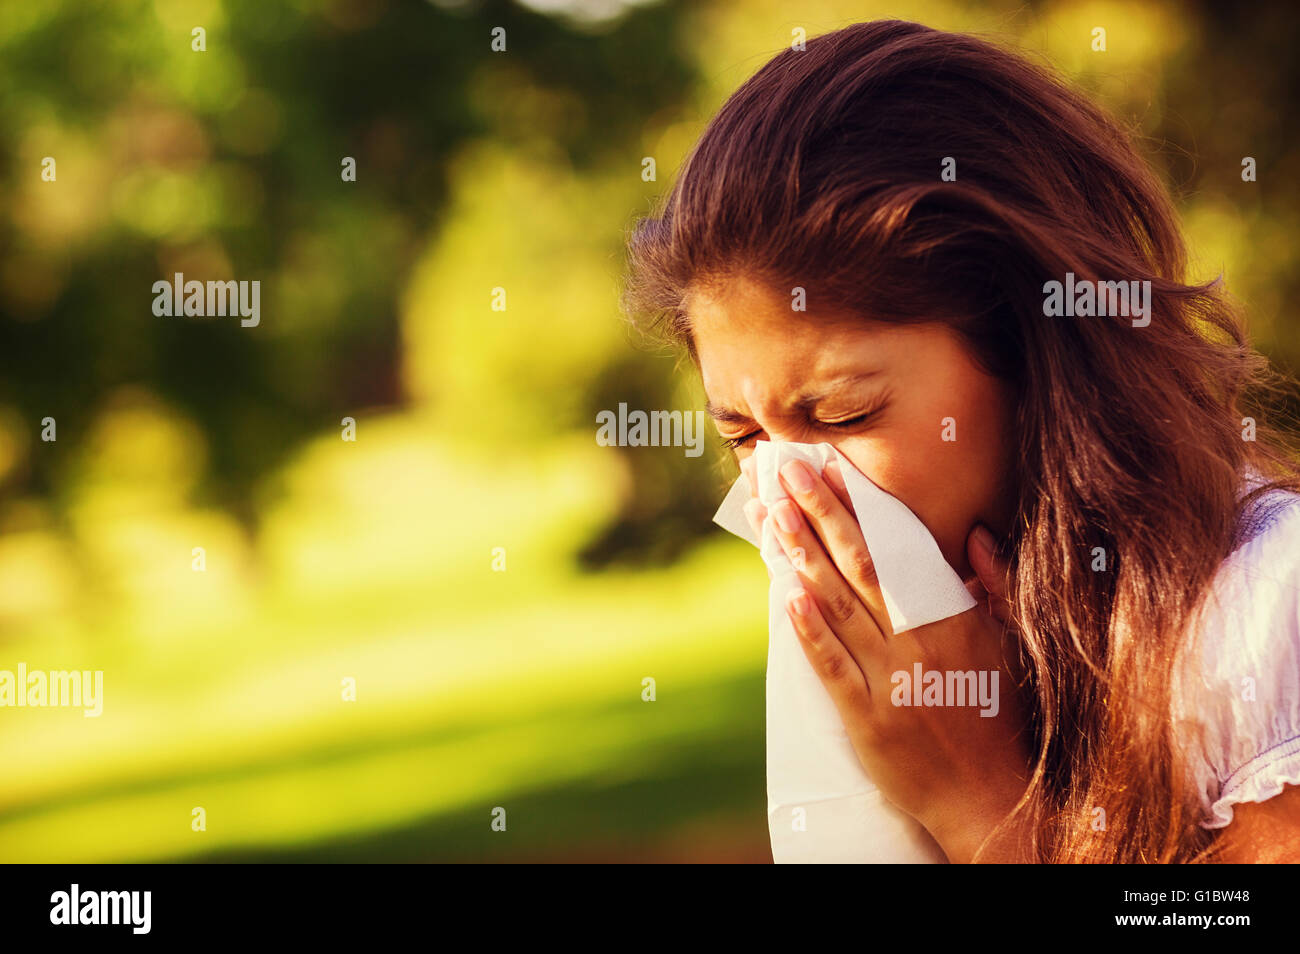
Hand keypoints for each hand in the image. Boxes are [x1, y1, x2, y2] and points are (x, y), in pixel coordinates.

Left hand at [746, 455, 1034, 862]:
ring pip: (838, 606)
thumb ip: (996, 586)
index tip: (831, 469)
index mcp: (955, 618)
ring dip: (802, 555)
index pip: (900, 548)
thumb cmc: (1001, 715)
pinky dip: (810, 630)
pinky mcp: (868, 719)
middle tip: (787, 471)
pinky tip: (786, 593)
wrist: (990, 796)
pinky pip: (833, 667)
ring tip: (773, 512)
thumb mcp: (1011, 644)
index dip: (861, 507)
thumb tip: (976, 536)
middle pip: (861, 564)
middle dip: (820, 512)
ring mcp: (892, 681)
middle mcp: (921, 642)